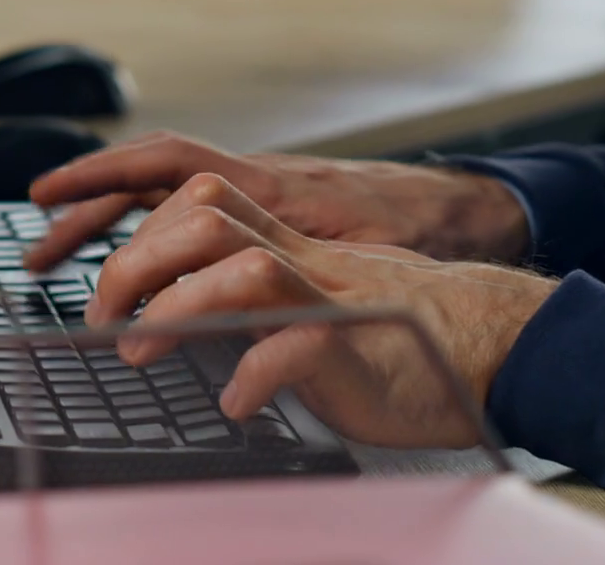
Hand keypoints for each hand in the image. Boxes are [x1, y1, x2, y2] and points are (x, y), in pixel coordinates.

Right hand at [24, 132, 528, 270]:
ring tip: (56, 262)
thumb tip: (254, 289)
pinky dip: (146, 232)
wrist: (461, 208)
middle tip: (35, 254)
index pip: (166, 167)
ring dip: (106, 226)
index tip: (47, 196)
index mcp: (265, 186)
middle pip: (145, 183)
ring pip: (161, 199)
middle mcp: (249, 182)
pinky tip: (126, 263)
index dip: (101, 176)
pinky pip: (186, 213)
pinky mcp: (263, 212)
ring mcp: (252, 195)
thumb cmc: (417, 226)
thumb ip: (310, 263)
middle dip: (83, 210)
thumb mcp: (370, 250)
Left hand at [89, 173, 557, 448]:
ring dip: (178, 308)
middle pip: (206, 218)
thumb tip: (180, 322)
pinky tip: (235, 401)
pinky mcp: (361, 348)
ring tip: (141, 349)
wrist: (501, 346)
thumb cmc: (405, 337)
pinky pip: (299, 347)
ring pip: (245, 268)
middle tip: (103, 316)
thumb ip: (258, 301)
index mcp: (292, 248)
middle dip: (137, 260)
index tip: (106, 285)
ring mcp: (335, 300)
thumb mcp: (319, 303)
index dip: (142, 230)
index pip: (202, 203)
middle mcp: (307, 261)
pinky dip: (254, 373)